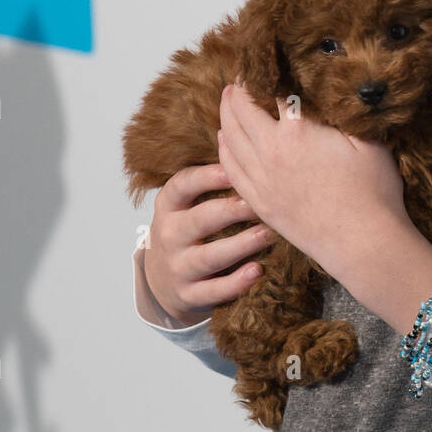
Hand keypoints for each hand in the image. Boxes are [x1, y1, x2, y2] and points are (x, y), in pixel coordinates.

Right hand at [143, 163, 272, 325]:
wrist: (163, 281)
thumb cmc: (189, 230)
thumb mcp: (188, 203)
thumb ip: (210, 178)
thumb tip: (235, 135)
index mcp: (169, 205)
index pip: (182, 185)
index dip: (207, 177)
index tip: (234, 170)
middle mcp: (169, 235)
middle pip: (200, 220)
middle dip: (232, 210)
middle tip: (263, 203)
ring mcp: (177, 267)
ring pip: (208, 256)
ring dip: (240, 245)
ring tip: (268, 235)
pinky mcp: (188, 295)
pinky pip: (213, 291)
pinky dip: (235, 283)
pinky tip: (257, 271)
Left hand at [216, 80, 410, 294]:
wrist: (362, 242)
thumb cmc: (373, 190)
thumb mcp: (366, 139)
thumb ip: (340, 112)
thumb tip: (327, 89)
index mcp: (298, 131)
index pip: (272, 91)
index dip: (267, 74)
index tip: (267, 64)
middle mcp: (271, 152)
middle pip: (242, 111)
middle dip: (237, 90)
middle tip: (239, 78)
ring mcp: (262, 179)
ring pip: (229, 138)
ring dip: (225, 115)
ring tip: (228, 101)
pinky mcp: (260, 203)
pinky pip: (230, 170)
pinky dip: (222, 149)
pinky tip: (223, 140)